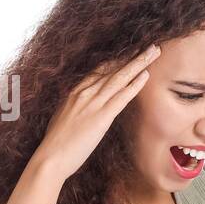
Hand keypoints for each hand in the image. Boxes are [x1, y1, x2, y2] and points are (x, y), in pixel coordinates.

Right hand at [33, 44, 159, 180]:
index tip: (130, 50)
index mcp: (74, 92)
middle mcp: (84, 93)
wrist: (50, 158)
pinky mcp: (101, 117)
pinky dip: (134, 85)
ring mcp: (92, 103)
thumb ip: (75, 109)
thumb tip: (82, 109)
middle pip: (112, 69)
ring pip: (119, 78)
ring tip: (154, 52)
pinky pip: (121, 97)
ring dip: (138, 63)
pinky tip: (145, 75)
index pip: (99, 70)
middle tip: (150, 45)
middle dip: (133, 56)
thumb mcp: (64, 118)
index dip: (117, 59)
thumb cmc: (56, 144)